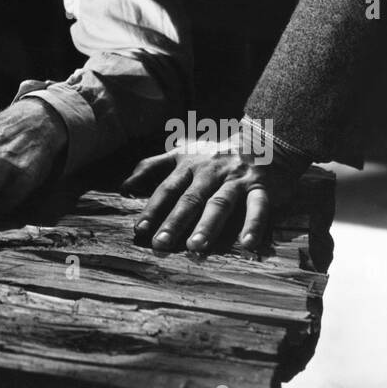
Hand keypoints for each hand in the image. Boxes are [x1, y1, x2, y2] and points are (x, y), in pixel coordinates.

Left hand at [122, 138, 296, 253]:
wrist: (263, 141)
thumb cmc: (215, 154)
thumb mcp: (181, 154)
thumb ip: (151, 167)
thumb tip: (123, 188)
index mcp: (189, 165)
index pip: (167, 189)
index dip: (152, 209)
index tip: (139, 230)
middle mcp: (211, 172)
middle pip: (190, 198)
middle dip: (175, 222)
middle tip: (161, 244)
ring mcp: (236, 180)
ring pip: (220, 203)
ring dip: (208, 225)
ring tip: (195, 246)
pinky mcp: (262, 188)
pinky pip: (258, 207)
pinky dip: (253, 226)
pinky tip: (247, 245)